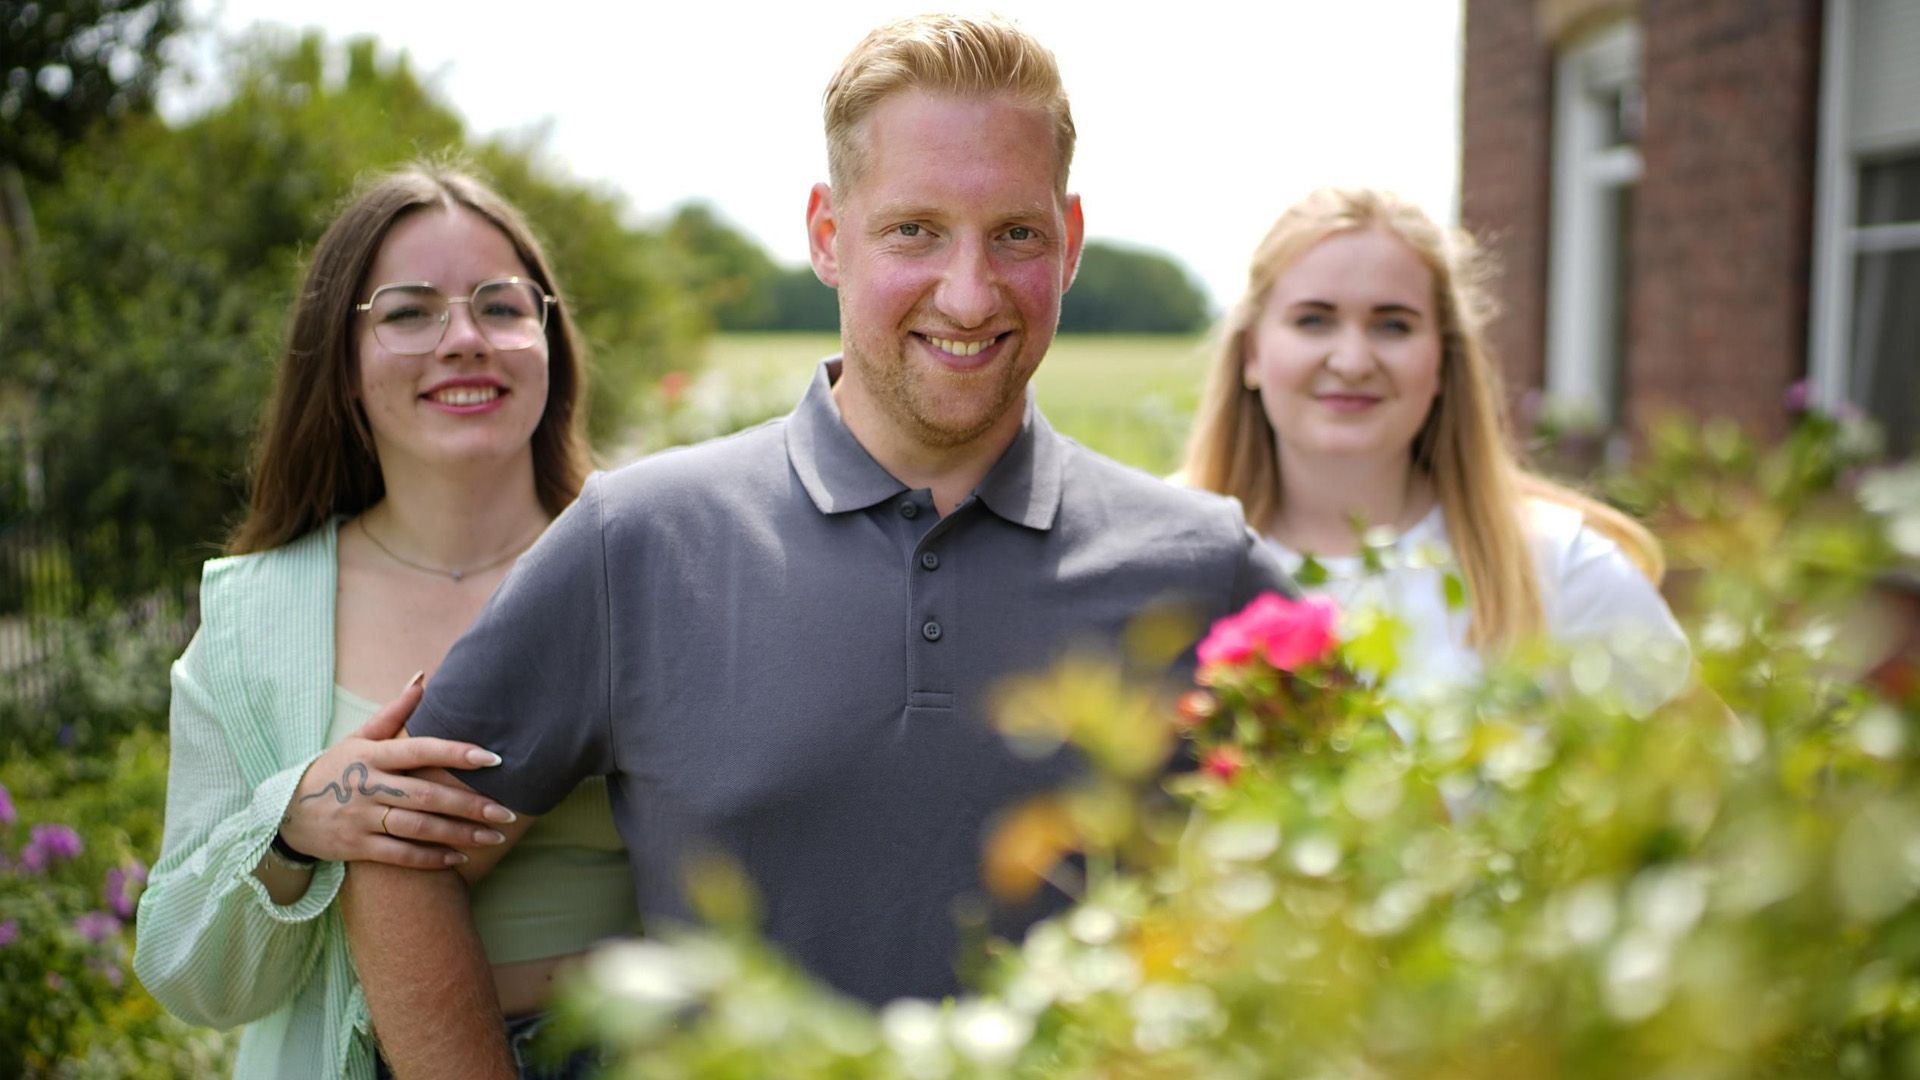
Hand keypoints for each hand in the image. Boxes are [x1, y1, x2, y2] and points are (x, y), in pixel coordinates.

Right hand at [277, 674, 516, 868]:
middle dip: (470, 804)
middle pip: (427, 795)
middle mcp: (369, 786)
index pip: (420, 750)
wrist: (285, 812)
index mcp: (373, 755)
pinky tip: (460, 857)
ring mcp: (362, 818)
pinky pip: (400, 855)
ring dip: (459, 834)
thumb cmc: (335, 769)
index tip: (493, 759)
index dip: (457, 753)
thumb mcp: (358, 738)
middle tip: (507, 811)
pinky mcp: (356, 847)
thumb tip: (423, 678)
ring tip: (495, 835)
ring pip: (418, 828)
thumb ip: (394, 713)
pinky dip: (431, 858)